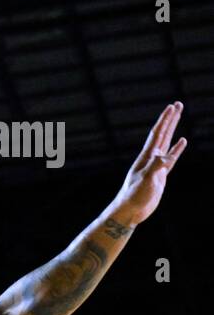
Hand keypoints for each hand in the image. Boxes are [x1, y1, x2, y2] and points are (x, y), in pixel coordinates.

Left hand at [111, 102, 187, 225]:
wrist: (130, 210)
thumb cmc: (134, 195)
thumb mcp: (146, 180)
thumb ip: (155, 167)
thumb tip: (166, 156)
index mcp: (146, 156)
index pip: (157, 133)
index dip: (165, 120)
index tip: (172, 106)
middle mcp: (150, 158)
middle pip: (162, 133)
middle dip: (170, 119)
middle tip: (177, 104)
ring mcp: (156, 165)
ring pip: (167, 142)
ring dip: (173, 129)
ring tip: (179, 116)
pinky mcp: (161, 174)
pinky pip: (172, 158)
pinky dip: (177, 149)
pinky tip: (183, 141)